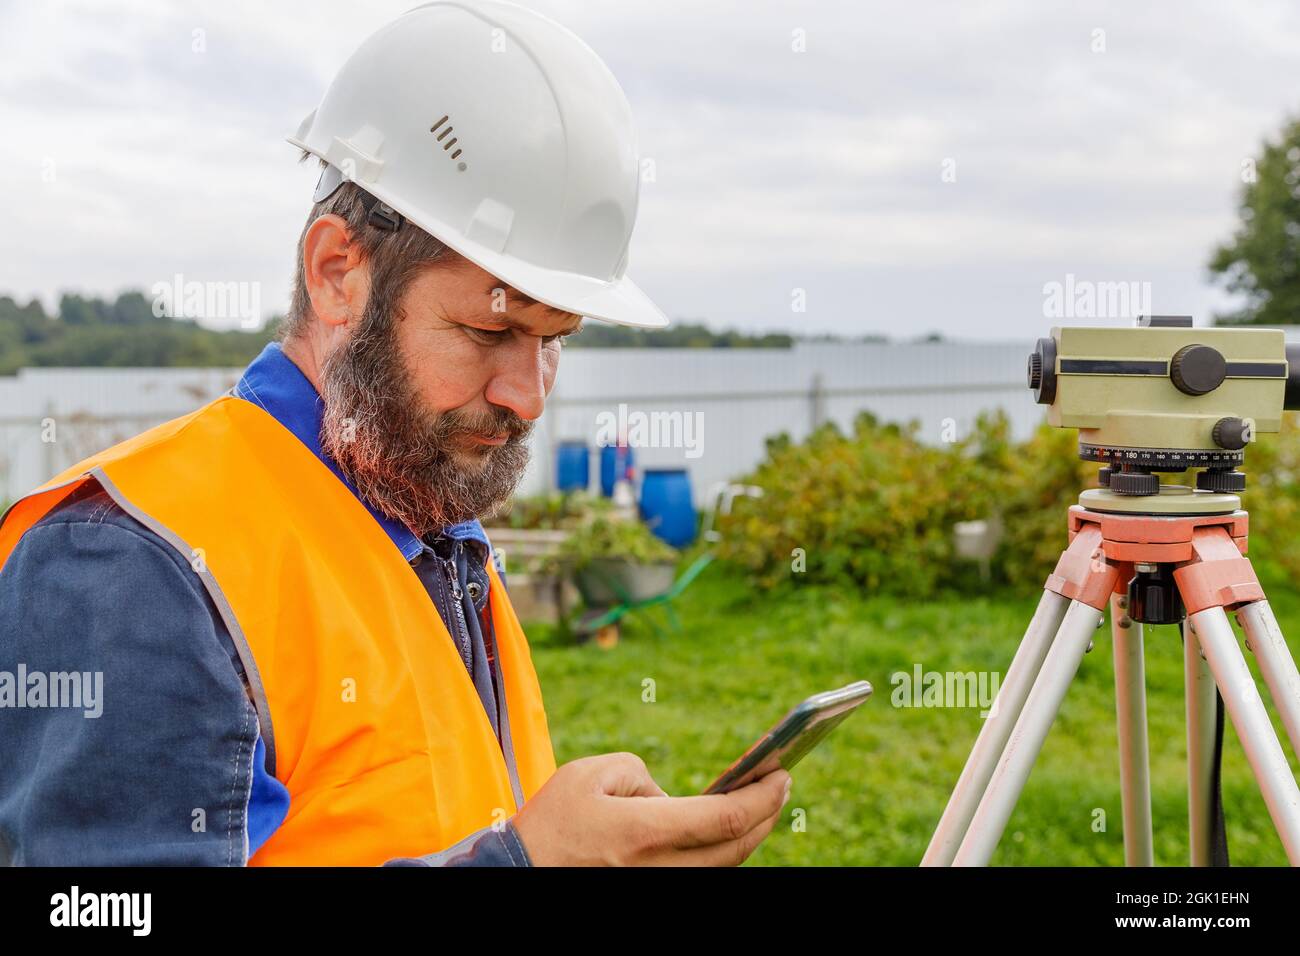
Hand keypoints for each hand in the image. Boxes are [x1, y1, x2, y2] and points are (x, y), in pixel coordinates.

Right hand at [511, 752, 790, 865]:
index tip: (782, 774)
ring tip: (758, 806)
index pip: (727, 818)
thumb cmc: (550, 822)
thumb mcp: (591, 774)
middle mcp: (660, 869)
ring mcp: (657, 887)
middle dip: (766, 815)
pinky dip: (721, 853)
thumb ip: (640, 774)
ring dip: (747, 836)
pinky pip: (700, 877)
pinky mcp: (651, 893)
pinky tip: (724, 831)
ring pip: (724, 868)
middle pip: (736, 848)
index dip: (763, 796)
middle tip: (779, 786)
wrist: (518, 875)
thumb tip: (670, 798)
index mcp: (646, 832)